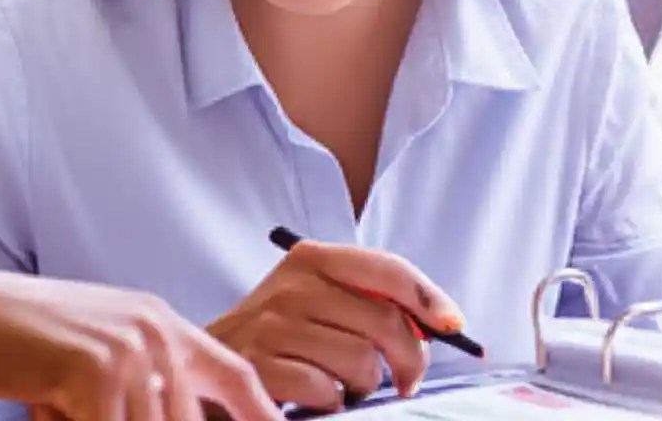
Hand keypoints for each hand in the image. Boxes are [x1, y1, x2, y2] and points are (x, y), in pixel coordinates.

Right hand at [0, 264, 281, 420]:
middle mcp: (155, 329)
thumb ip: (139, 381)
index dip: (260, 414)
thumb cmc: (13, 339)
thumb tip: (165, 412)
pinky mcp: (97, 371)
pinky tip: (51, 411)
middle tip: (91, 413)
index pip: (236, 375)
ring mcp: (130, 348)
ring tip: (57, 403)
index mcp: (159, 320)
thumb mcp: (92, 350)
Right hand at [206, 240, 463, 410]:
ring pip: (361, 361)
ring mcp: (272, 326)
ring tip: (341, 383)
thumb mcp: (317, 301)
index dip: (428, 298)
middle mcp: (290, 286)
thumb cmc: (280, 337)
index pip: (387, 269)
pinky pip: (328, 391)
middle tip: (404, 378)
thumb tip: (443, 323)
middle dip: (407, 359)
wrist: (210, 367)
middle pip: (385, 321)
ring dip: (362, 384)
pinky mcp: (259, 368)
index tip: (452, 325)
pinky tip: (316, 396)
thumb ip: (370, 300)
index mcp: (310, 259)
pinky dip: (332, 402)